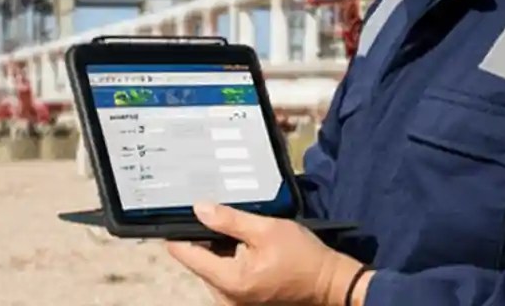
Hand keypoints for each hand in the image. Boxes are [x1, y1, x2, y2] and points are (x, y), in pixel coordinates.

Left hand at [166, 202, 367, 305]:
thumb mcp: (267, 229)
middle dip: (204, 241)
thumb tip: (198, 208)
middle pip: (198, 264)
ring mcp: (232, 303)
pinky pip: (223, 279)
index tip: (177, 215)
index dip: (178, 234)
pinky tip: (242, 248)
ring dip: (216, 252)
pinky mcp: (241, 303)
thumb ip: (230, 220)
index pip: (186, 256)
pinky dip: (227, 262)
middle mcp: (224, 298)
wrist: (327, 281)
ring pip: (211, 271)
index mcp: (228, 281)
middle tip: (217, 218)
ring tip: (233, 232)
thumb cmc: (300, 254)